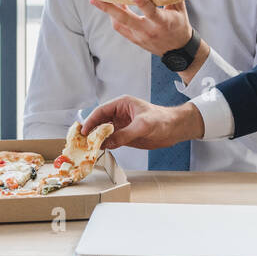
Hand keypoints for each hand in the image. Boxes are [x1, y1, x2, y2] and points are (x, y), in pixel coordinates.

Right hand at [82, 96, 204, 150]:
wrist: (175, 129)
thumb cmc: (162, 120)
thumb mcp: (143, 126)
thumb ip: (125, 134)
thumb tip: (108, 142)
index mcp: (122, 104)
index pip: (101, 111)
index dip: (91, 121)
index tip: (83, 132)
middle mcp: (119, 114)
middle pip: (99, 122)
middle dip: (90, 131)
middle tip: (81, 142)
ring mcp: (121, 126)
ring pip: (103, 132)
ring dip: (96, 140)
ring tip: (87, 149)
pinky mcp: (125, 136)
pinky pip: (111, 140)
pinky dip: (104, 145)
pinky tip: (98, 151)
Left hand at [88, 0, 192, 55]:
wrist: (178, 50)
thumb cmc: (180, 25)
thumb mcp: (180, 9)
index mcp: (163, 22)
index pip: (151, 12)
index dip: (142, 2)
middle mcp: (149, 30)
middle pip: (125, 19)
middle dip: (108, 8)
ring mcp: (140, 36)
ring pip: (119, 23)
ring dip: (108, 10)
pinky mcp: (135, 40)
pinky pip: (120, 27)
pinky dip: (114, 16)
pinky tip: (111, 6)